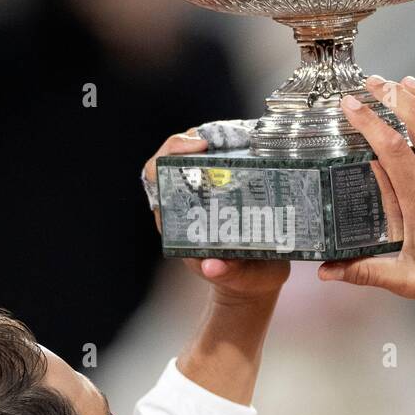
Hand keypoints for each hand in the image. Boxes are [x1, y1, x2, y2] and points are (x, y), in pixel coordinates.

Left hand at [142, 129, 290, 302]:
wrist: (258, 277)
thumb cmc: (244, 278)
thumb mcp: (239, 278)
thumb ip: (227, 273)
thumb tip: (213, 267)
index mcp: (178, 220)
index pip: (157, 177)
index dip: (169, 156)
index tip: (198, 149)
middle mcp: (187, 201)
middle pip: (175, 156)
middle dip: (193, 139)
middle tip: (225, 138)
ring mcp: (206, 191)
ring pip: (198, 152)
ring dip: (217, 137)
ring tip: (246, 136)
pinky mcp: (226, 185)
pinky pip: (222, 156)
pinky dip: (235, 144)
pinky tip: (256, 142)